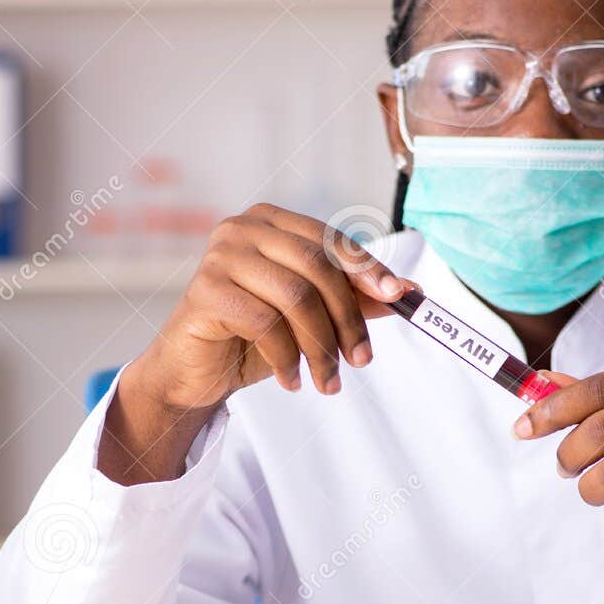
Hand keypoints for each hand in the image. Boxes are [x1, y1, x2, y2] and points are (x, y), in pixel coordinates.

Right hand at [132, 204, 413, 407]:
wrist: (194, 371)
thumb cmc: (251, 338)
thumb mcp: (310, 317)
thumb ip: (354, 300)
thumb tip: (409, 292)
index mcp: (271, 222)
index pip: (330, 241)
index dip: (367, 270)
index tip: (398, 297)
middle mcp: (242, 229)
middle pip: (316, 268)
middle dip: (347, 318)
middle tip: (360, 360)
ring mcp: (220, 257)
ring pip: (295, 297)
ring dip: (320, 346)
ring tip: (327, 381)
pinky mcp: (205, 291)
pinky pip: (265, 323)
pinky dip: (286, 358)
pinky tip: (290, 380)